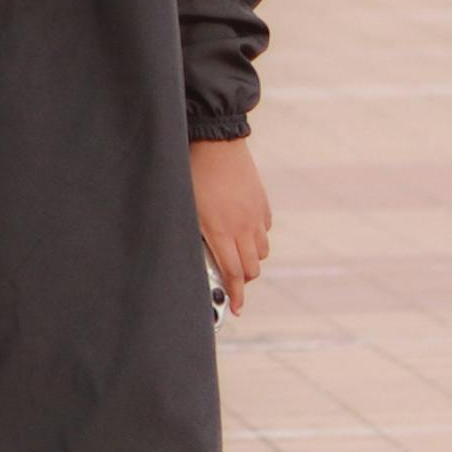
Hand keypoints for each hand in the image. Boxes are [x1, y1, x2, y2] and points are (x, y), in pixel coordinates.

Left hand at [191, 138, 270, 316]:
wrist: (216, 141)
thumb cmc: (193, 173)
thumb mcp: (186, 207)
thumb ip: (196, 235)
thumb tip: (198, 257)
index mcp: (221, 232)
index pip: (233, 274)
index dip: (235, 296)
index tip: (236, 309)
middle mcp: (243, 227)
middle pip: (251, 269)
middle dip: (243, 280)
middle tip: (232, 281)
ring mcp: (255, 215)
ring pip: (261, 251)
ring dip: (251, 260)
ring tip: (236, 255)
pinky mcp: (262, 203)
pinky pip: (265, 230)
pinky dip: (257, 237)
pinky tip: (244, 231)